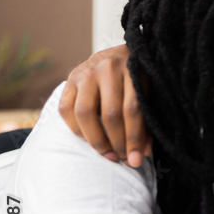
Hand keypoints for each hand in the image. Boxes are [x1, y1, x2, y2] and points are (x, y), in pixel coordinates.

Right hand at [59, 45, 151, 166]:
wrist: (119, 53)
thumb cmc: (138, 78)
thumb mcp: (148, 93)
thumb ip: (147, 121)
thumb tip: (142, 154)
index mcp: (132, 69)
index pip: (133, 109)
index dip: (134, 137)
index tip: (136, 159)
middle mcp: (107, 68)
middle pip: (110, 113)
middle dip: (117, 142)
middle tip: (122, 159)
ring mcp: (86, 72)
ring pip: (85, 112)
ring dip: (96, 140)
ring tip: (107, 155)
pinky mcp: (70, 79)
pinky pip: (66, 109)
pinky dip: (76, 129)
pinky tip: (88, 140)